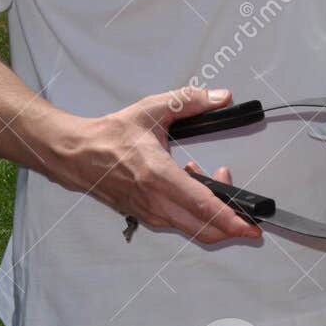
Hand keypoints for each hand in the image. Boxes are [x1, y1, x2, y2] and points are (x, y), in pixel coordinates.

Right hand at [54, 87, 261, 244]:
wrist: (74, 154)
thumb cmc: (110, 134)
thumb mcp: (152, 109)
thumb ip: (189, 101)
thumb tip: (221, 97)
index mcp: (157, 176)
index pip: (201, 204)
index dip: (229, 217)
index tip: (250, 225)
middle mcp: (154, 201)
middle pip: (202, 228)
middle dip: (232, 226)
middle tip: (251, 214)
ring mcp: (148, 213)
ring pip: (192, 228)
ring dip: (212, 213)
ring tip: (215, 178)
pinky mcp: (144, 217)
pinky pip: (178, 223)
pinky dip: (195, 212)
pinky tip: (193, 182)